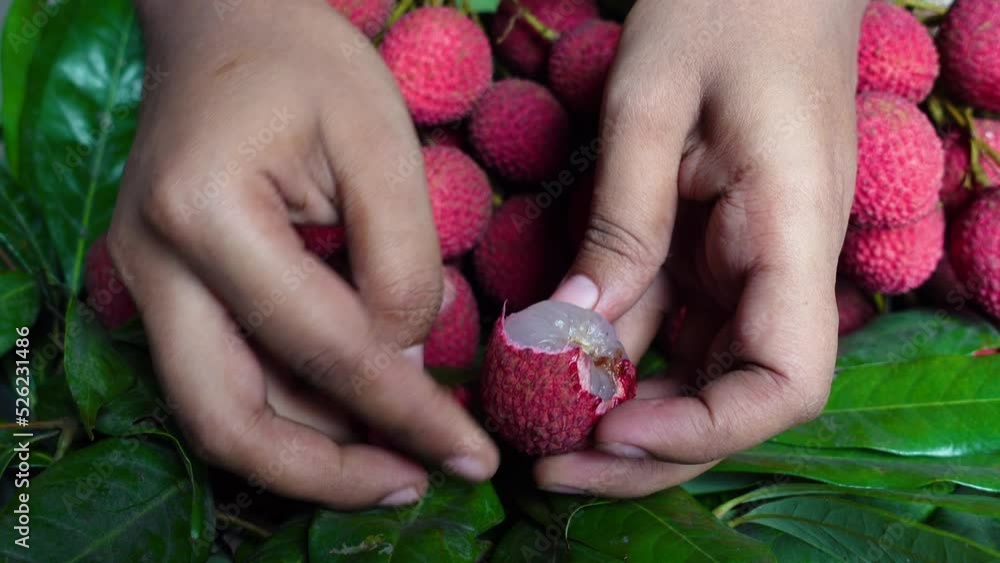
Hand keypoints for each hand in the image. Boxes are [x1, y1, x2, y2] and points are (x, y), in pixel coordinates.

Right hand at [110, 0, 497, 507]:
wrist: (223, 23)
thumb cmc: (304, 62)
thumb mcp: (381, 141)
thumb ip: (403, 261)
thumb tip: (408, 365)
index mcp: (206, 215)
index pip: (324, 350)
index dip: (407, 415)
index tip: (473, 455)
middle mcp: (153, 266)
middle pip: (228, 422)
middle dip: (327, 474)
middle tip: (418, 481)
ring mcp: (146, 283)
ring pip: (220, 415)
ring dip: (312, 453)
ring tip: (402, 457)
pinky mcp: (166, 291)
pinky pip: (226, 379)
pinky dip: (293, 413)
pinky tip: (359, 415)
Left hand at [539, 0, 864, 496]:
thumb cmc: (725, 5)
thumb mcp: (655, 100)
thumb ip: (624, 220)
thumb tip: (579, 327)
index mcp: (792, 231)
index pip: (786, 381)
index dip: (705, 429)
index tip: (614, 432)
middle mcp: (779, 264)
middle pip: (731, 396)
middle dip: (645, 447)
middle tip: (550, 467)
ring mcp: (745, 259)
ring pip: (694, 370)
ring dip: (621, 408)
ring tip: (535, 432)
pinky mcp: (711, 244)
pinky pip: (668, 319)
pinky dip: (614, 352)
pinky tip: (554, 363)